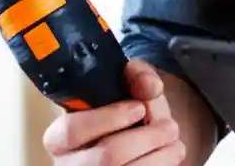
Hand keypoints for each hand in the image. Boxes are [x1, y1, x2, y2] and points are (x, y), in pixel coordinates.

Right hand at [43, 59, 187, 164]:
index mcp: (61, 138)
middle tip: (169, 127)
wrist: (143, 147)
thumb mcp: (131, 91)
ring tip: (173, 142)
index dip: (108, 118)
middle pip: (106, 157)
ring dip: (161, 156)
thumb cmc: (129, 119)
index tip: (138, 107)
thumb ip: (137, 77)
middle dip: (147, 138)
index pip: (71, 130)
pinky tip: (168, 157)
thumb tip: (149, 85)